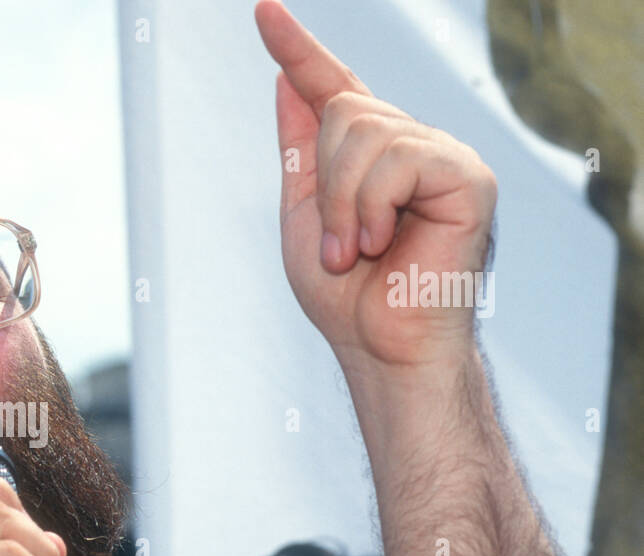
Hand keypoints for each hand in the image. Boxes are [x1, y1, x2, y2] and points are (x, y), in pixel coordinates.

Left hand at [255, 1, 496, 370]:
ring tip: (356, 251)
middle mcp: (409, 146)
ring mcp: (443, 157)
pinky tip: (384, 242)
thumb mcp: (303, 214)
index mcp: (369, 157)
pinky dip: (372, 206)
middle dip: (323, 182)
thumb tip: (287, 79)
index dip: (299, 49)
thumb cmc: (345, 295)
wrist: (380, 345)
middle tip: (335, 248)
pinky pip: (398, 157)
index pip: (332, 88)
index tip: (264, 12)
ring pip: (364, 129)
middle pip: (343, 107)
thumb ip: (300, 150)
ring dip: (342, 202)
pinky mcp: (468, 177)